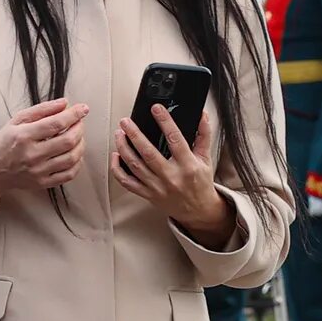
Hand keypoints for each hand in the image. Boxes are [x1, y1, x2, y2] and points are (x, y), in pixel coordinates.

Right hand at [0, 98, 87, 204]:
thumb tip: (64, 103)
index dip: (74, 115)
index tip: (82, 109)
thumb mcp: (17, 121)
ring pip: (71, 158)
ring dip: (80, 144)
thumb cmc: (4, 144)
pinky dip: (77, 163)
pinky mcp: (42, 183)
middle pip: (68, 141)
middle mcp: (32, 155)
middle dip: (79, 128)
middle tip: (79, 122)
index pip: (56, 123)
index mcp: (24, 136)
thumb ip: (41, 110)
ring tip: (77, 137)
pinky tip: (74, 154)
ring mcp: (38, 171)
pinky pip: (68, 175)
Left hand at [114, 103, 235, 245]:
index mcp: (187, 166)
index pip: (175, 139)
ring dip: (124, 148)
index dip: (165, 121)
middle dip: (135, 135)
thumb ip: (204, 135)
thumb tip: (201, 115)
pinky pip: (128, 182)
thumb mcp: (206, 158)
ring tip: (119, 134)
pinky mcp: (148, 195)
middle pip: (148, 153)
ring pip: (135, 166)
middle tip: (126, 122)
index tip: (156, 109)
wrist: (198, 211)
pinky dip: (118, 170)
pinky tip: (116, 156)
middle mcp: (171, 177)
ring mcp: (157, 187)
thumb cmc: (200, 183)